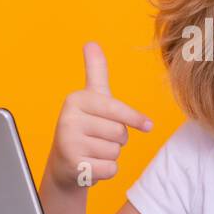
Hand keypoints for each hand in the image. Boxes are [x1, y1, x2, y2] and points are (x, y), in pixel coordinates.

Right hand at [47, 42, 152, 189]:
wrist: (64, 163)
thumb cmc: (84, 126)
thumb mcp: (91, 97)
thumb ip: (95, 71)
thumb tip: (91, 43)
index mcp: (76, 100)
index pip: (116, 109)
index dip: (134, 119)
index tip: (149, 126)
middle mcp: (68, 120)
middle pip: (119, 132)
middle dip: (116, 138)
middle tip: (98, 137)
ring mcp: (69, 144)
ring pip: (115, 151)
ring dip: (110, 154)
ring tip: (92, 150)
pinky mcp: (74, 167)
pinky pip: (111, 169)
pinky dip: (107, 170)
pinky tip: (91, 165)